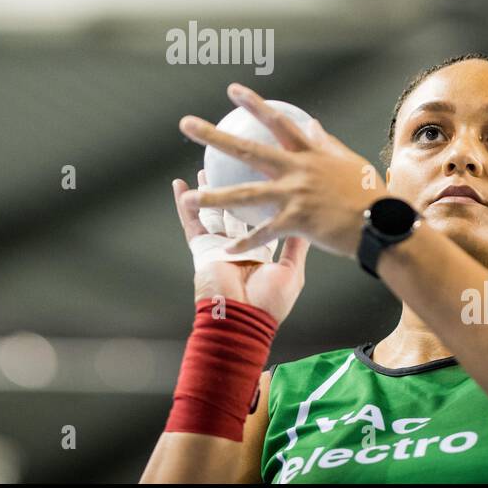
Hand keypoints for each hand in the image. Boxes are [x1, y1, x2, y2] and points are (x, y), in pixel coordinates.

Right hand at [172, 170, 308, 324]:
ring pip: (212, 211)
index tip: (267, 180)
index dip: (264, 201)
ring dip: (208, 190)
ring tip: (205, 167)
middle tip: (234, 167)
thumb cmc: (270, 302)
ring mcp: (219, 246)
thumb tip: (308, 221)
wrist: (243, 320)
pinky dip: (184, 205)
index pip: (261, 220)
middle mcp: (239, 246)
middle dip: (233, 190)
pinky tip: (180, 186)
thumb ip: (296, 245)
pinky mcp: (202, 249)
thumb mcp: (292, 271)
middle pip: (235, 211)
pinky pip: (191, 223)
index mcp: (261, 251)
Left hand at [178, 82, 389, 258]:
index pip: (277, 122)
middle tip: (186, 124)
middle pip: (247, 150)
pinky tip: (226, 250)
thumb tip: (311, 121)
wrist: (382, 225)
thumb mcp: (349, 162)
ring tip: (189, 198)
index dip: (254, 104)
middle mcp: (297, 170)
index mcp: (309, 154)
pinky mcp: (297, 222)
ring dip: (214, 198)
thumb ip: (325, 143)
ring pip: (245, 195)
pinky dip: (245, 244)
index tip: (231, 90)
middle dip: (214, 136)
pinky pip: (263, 234)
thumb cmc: (370, 194)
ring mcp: (295, 195)